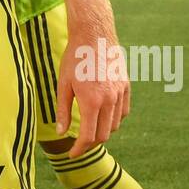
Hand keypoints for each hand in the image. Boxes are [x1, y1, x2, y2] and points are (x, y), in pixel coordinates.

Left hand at [56, 2, 130, 156]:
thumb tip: (61, 132)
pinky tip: (103, 117)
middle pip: (103, 135)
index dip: (79, 149)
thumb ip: (63, 110)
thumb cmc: (75, 58)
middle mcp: (109, 100)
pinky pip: (123, 112)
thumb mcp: (63, 84)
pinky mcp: (126, 86)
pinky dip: (114, 120)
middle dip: (90, 143)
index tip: (72, 153)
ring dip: (102, 132)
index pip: (88, 137)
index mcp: (91, 101)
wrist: (94, 34)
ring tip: (89, 129)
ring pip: (115, 125)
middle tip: (78, 143)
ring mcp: (120, 93)